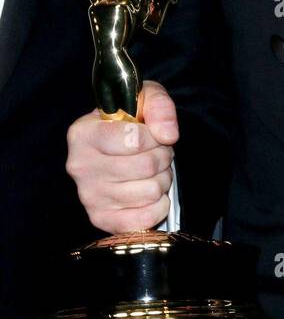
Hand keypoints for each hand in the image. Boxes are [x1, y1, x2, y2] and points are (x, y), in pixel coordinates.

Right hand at [66, 80, 177, 232]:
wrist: (117, 148)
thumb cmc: (130, 122)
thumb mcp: (144, 98)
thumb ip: (159, 106)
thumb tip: (168, 134)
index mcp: (83, 134)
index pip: (133, 139)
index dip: (153, 137)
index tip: (151, 134)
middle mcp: (80, 166)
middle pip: (145, 166)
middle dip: (162, 157)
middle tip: (155, 152)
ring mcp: (89, 196)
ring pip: (150, 191)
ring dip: (161, 180)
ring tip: (150, 171)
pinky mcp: (101, 219)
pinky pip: (146, 218)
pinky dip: (158, 206)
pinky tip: (149, 192)